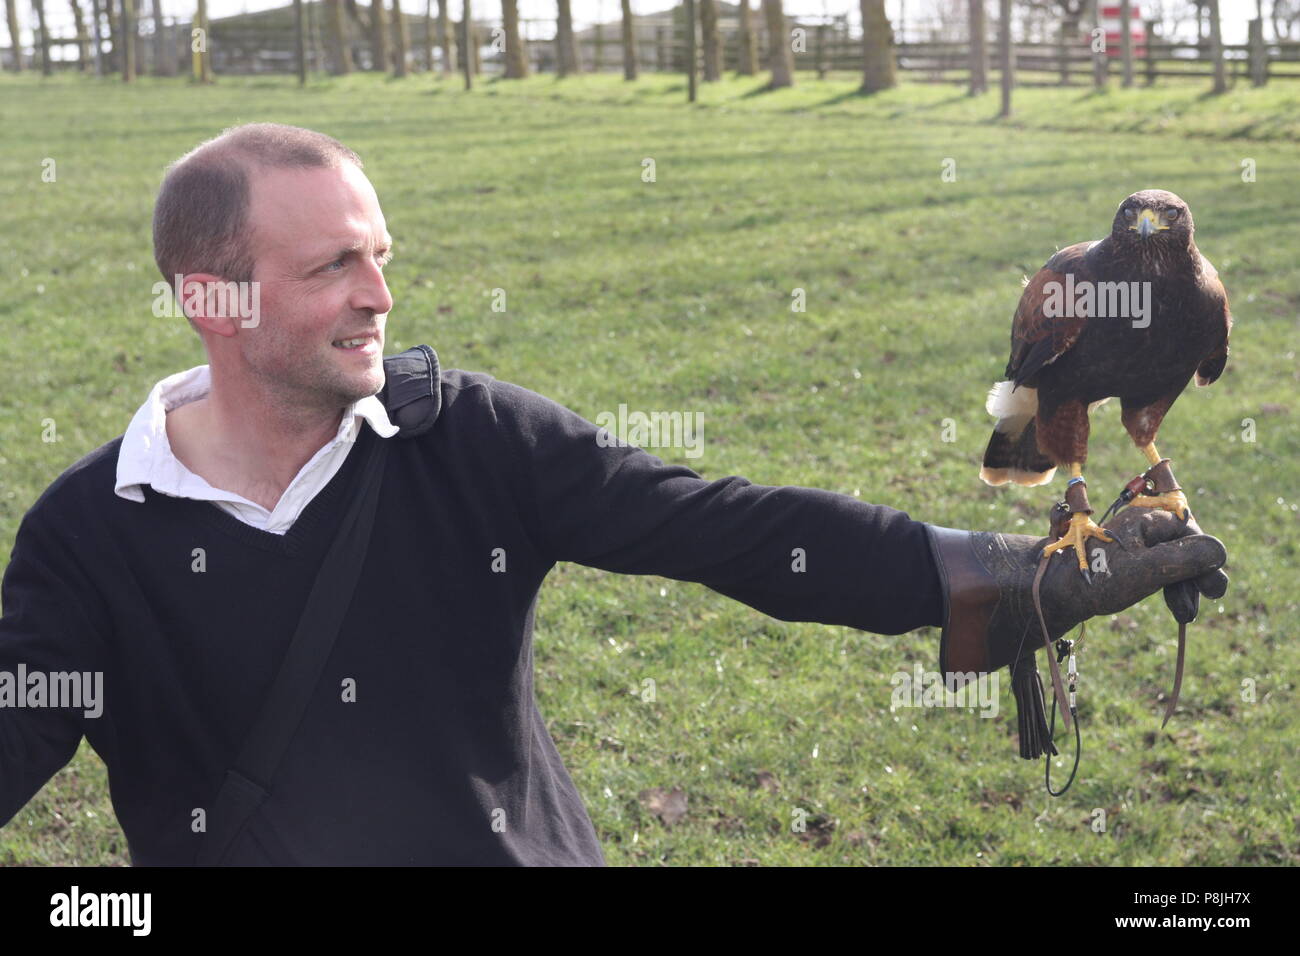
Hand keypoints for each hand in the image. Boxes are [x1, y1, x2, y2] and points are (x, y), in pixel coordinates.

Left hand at [1035, 506, 1228, 645]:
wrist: (1057, 595)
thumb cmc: (1098, 580)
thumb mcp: (1145, 570)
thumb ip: (1183, 559)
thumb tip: (1219, 551)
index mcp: (1145, 518)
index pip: (1189, 530)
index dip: (1205, 556)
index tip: (1212, 586)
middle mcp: (1142, 526)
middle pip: (1185, 546)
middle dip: (1198, 574)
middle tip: (1213, 597)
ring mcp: (1137, 544)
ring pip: (1175, 562)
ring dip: (1187, 587)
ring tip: (1187, 615)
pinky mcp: (1132, 561)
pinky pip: (1162, 571)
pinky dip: (1172, 589)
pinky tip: (1180, 610)